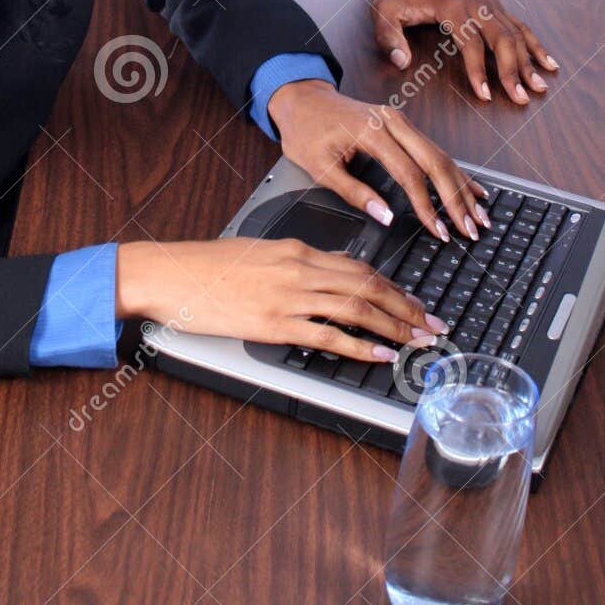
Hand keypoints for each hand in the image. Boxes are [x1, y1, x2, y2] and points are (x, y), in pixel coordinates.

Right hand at [114, 236, 447, 363]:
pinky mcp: (274, 324)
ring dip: (395, 326)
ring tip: (419, 340)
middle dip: (408, 307)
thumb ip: (296, 265)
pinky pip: (328, 335)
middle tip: (433, 324)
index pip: (360, 266)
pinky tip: (380, 355)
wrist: (171, 273)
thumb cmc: (208, 266)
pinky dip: (360, 346)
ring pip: (357, 308)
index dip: (395, 286)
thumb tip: (326, 278)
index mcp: (297, 249)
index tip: (416, 302)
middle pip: (369, 285)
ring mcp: (289, 296)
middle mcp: (300, 268)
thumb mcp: (260, 254)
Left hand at [266, 77, 488, 243]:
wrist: (302, 98)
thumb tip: (385, 216)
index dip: (426, 205)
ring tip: (478, 215)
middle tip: (470, 228)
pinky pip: (434, 148)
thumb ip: (354, 192)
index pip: (409, 173)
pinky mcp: (402, 124)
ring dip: (461, 186)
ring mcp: (400, 120)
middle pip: (435, 161)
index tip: (438, 230)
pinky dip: (454, 171)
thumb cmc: (306, 131)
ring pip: (440, 154)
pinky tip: (472, 188)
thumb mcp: (319, 167)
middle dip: (455, 198)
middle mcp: (393, 121)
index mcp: (372, 131)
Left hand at [372, 0, 558, 105]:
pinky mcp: (495, 6)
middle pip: (502, 38)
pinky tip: (548, 63)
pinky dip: (536, 45)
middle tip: (520, 98)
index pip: (470, 42)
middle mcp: (476, 3)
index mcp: (450, 5)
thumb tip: (401, 62)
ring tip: (540, 88)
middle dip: (512, 70)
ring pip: (516, 33)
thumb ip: (389, 37)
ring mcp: (489, 3)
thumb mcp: (383, 11)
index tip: (485, 95)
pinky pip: (520, 26)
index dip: (478, 70)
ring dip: (529, 61)